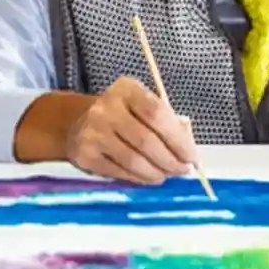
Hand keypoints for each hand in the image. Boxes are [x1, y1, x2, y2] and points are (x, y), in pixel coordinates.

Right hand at [65, 76, 196, 184]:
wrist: (78, 121)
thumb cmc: (120, 114)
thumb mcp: (141, 105)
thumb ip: (165, 122)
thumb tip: (187, 152)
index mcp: (126, 89)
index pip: (156, 114)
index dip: (178, 139)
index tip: (191, 156)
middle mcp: (107, 108)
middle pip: (146, 140)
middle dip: (170, 161)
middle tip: (182, 170)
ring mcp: (93, 131)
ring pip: (134, 160)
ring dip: (156, 173)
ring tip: (165, 175)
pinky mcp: (85, 154)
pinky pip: (119, 171)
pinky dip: (138, 179)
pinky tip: (147, 177)